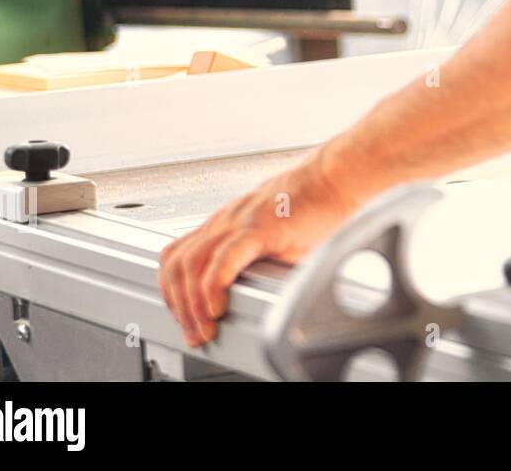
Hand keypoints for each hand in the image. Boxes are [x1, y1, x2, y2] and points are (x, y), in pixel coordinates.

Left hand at [158, 145, 362, 346]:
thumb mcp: (275, 236)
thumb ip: (258, 260)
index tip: (187, 318)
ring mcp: (239, 222)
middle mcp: (225, 221)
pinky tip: (218, 307)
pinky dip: (213, 287)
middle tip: (194, 333)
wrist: (336, 179)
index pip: (177, 257)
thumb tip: (258, 295)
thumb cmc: (316, 206)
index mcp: (227, 224)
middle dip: (178, 306)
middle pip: (175, 263)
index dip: (174, 292)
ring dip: (191, 303)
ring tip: (205, 327)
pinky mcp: (261, 227)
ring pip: (191, 264)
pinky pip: (223, 259)